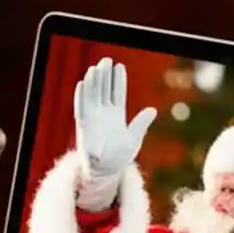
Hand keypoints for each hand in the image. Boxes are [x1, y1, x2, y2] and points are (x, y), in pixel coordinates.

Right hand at [74, 58, 156, 177]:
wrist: (105, 172)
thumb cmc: (119, 157)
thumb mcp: (133, 139)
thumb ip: (141, 124)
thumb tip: (153, 110)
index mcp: (117, 115)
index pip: (117, 93)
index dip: (118, 80)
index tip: (119, 66)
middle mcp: (103, 114)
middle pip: (103, 90)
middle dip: (105, 76)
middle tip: (106, 60)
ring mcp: (93, 119)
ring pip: (92, 96)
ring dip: (93, 82)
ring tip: (95, 68)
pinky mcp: (83, 127)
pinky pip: (80, 109)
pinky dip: (80, 97)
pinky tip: (82, 84)